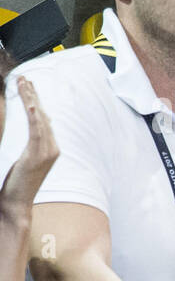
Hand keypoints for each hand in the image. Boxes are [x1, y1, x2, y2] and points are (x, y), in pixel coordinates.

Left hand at [0, 77, 57, 214]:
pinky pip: (37, 133)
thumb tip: (29, 132)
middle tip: (24, 78)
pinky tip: (32, 107)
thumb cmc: (16, 184)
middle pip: (43, 116)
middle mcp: (52, 148)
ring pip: (39, 121)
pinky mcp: (38, 156)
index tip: (27, 86)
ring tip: (24, 84)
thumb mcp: (22, 160)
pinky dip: (35, 118)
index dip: (35, 101)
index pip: (43, 119)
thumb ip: (28, 146)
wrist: (17, 202)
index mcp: (50, 148)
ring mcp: (47, 153)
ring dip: (31, 101)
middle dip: (33, 96)